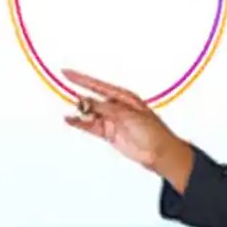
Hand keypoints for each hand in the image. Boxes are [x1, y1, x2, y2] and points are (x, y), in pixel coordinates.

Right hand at [62, 69, 193, 187]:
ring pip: (90, 114)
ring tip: (72, 114)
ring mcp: (111, 120)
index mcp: (123, 97)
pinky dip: (80, 124)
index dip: (81, 79)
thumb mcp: (127, 115)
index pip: (97, 85)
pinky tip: (70, 120)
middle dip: (80, 98)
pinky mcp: (108, 133)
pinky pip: (90, 126)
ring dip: (81, 113)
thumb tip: (86, 101)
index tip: (67, 73)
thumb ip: (104, 108)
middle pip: (92, 99)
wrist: (159, 153)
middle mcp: (115, 107)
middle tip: (67, 95)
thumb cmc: (151, 131)